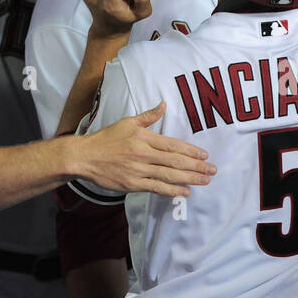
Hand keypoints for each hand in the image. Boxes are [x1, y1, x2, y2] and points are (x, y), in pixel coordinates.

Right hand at [81, 103, 215, 196]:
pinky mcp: (132, 184)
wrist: (84, 156)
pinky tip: (185, 192)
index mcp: (144, 138)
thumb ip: (148, 116)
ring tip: (205, 180)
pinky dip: (172, 191)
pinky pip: (156, 188)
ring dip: (190, 178)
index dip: (191, 151)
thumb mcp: (127, 122)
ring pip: (169, 175)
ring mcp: (138, 170)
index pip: (173, 145)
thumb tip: (163, 105)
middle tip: (212, 169)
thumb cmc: (106, 139)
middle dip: (196, 166)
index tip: (205, 154)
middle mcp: (143, 154)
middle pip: (176, 161)